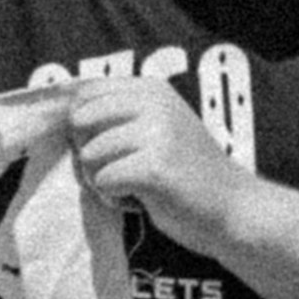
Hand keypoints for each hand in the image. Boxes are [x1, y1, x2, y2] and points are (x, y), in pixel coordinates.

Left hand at [7, 42, 251, 264]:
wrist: (234, 210)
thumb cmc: (187, 175)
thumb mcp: (157, 129)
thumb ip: (118, 116)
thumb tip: (64, 113)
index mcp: (152, 89)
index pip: (86, 92)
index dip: (83, 125)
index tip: (107, 148)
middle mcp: (154, 103)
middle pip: (80, 121)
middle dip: (89, 153)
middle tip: (120, 170)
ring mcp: (156, 133)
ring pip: (88, 155)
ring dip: (103, 180)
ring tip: (137, 187)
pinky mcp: (154, 167)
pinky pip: (103, 181)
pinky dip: (115, 199)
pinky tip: (143, 200)